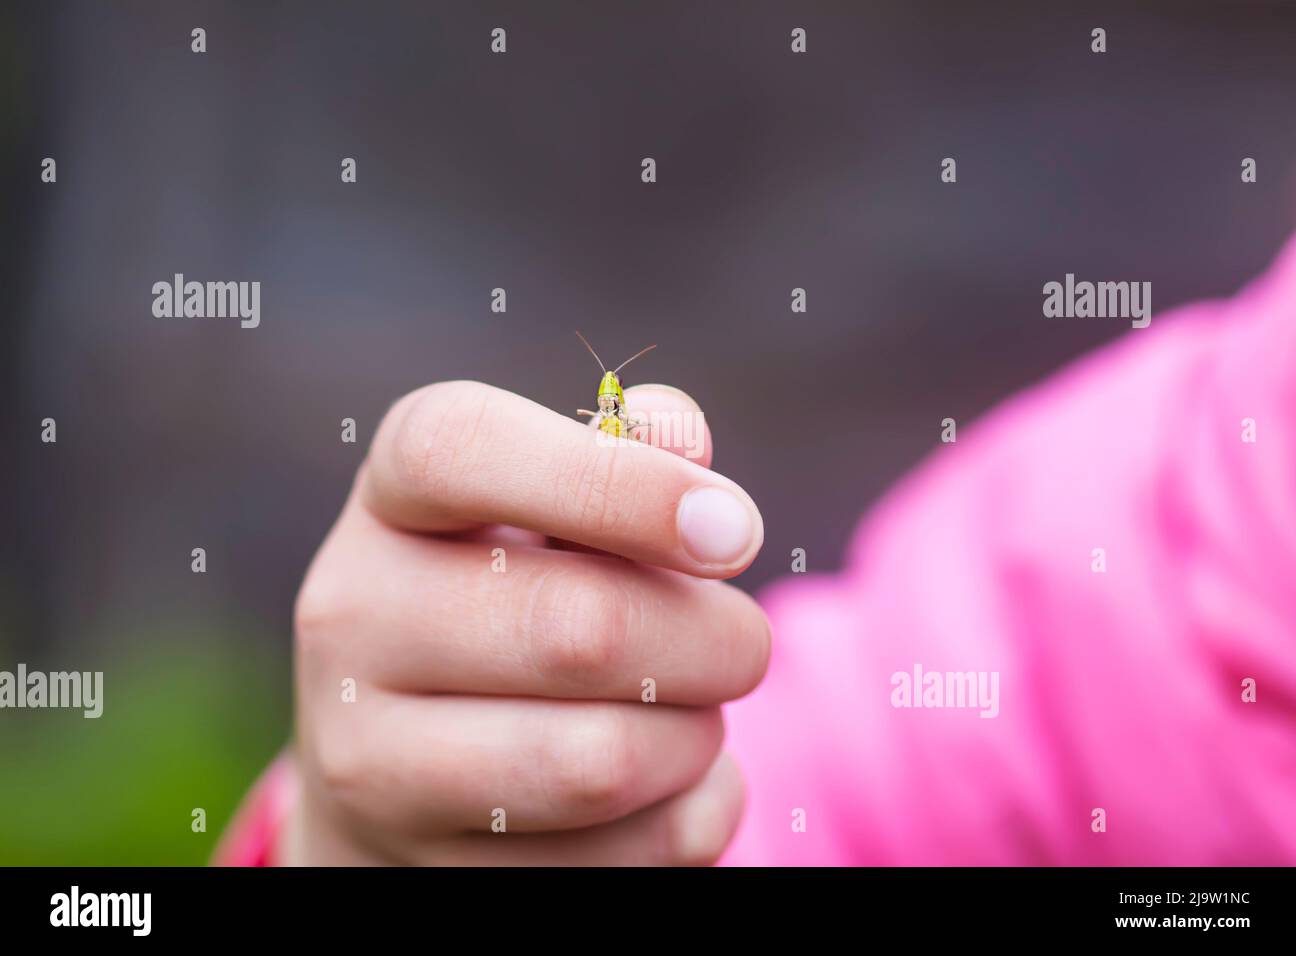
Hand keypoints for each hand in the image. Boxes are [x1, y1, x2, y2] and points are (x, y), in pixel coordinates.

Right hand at [279, 380, 768, 863]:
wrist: (406, 765)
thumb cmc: (514, 599)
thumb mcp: (549, 509)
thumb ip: (624, 454)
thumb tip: (679, 431)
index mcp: (390, 502)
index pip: (463, 450)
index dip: (617, 483)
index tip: (734, 531)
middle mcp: (353, 620)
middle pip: (580, 628)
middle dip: (716, 639)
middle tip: (746, 642)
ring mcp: (373, 763)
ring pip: (604, 762)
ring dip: (699, 735)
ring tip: (690, 712)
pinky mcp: (433, 874)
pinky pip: (629, 857)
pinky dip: (693, 811)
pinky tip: (667, 783)